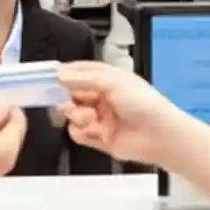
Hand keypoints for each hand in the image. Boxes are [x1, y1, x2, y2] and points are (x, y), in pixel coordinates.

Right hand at [56, 61, 187, 165]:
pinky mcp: (98, 137)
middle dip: (68, 97)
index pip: (80, 72)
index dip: (64, 74)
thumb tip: (59, 74)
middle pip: (71, 94)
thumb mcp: (112, 81)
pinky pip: (77, 133)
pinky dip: (82, 131)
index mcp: (107, 79)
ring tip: (89, 117)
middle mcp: (102, 97)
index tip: (50, 77)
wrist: (160, 135)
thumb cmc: (144, 103)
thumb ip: (83, 78)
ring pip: (72, 114)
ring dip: (77, 115)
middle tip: (68, 99)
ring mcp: (100, 117)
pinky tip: (95, 131)